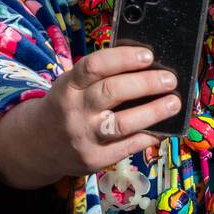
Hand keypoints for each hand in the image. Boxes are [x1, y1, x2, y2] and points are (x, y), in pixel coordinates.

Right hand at [0, 46, 179, 189]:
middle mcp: (74, 111)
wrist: (39, 145)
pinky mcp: (95, 159)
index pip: (94, 66)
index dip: (123, 58)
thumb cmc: (66, 106)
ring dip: (154, 112)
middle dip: (145, 83)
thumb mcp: (71, 86)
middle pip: (112, 92)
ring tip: (174, 103)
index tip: (148, 55)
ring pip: (123, 123)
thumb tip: (146, 68)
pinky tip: (164, 128)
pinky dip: (149, 136)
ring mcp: (84, 137)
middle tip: (169, 78)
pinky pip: (128, 147)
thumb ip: (99, 78)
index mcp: (68, 86)